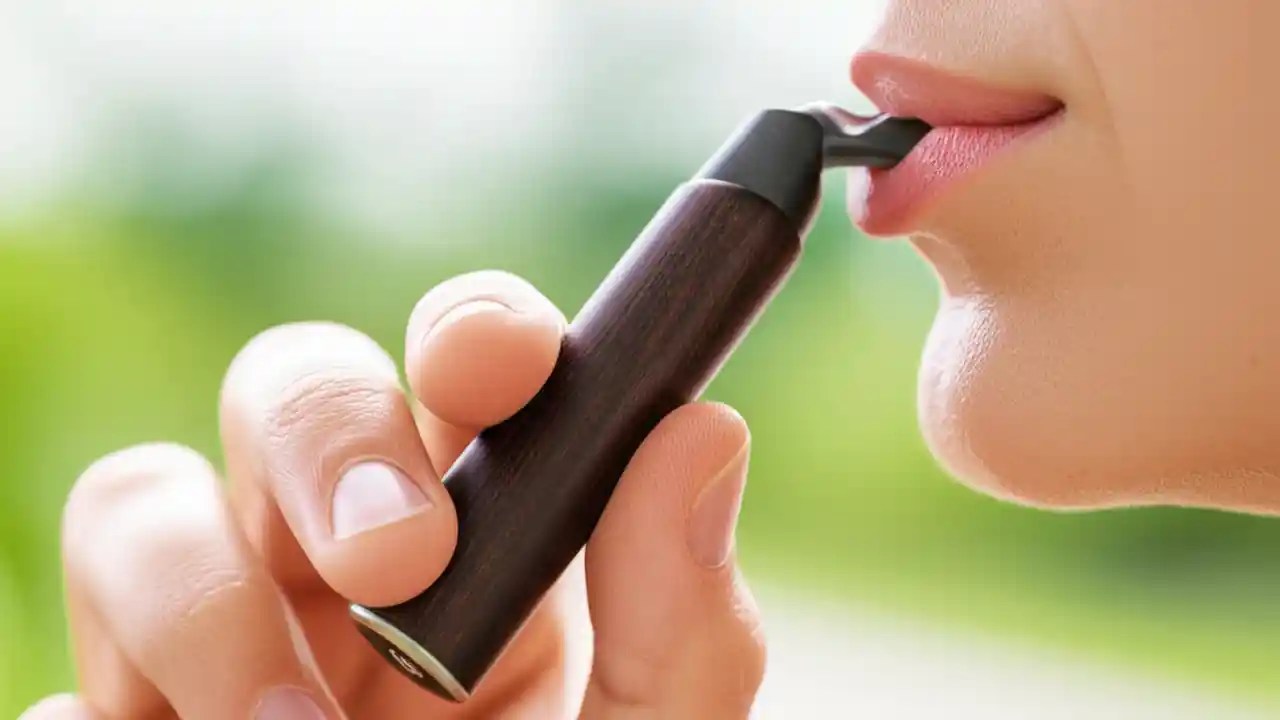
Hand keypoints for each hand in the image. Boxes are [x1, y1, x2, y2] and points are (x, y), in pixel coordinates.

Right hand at [22, 271, 764, 719]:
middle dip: (329, 436)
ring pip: (138, 499)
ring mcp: (211, 652)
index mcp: (486, 566)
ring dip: (202, 600)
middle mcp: (340, 584)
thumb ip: (680, 631)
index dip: (475, 335)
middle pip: (290, 391)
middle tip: (397, 564)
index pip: (467, 383)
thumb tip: (705, 429)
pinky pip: (62, 690)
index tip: (498, 365)